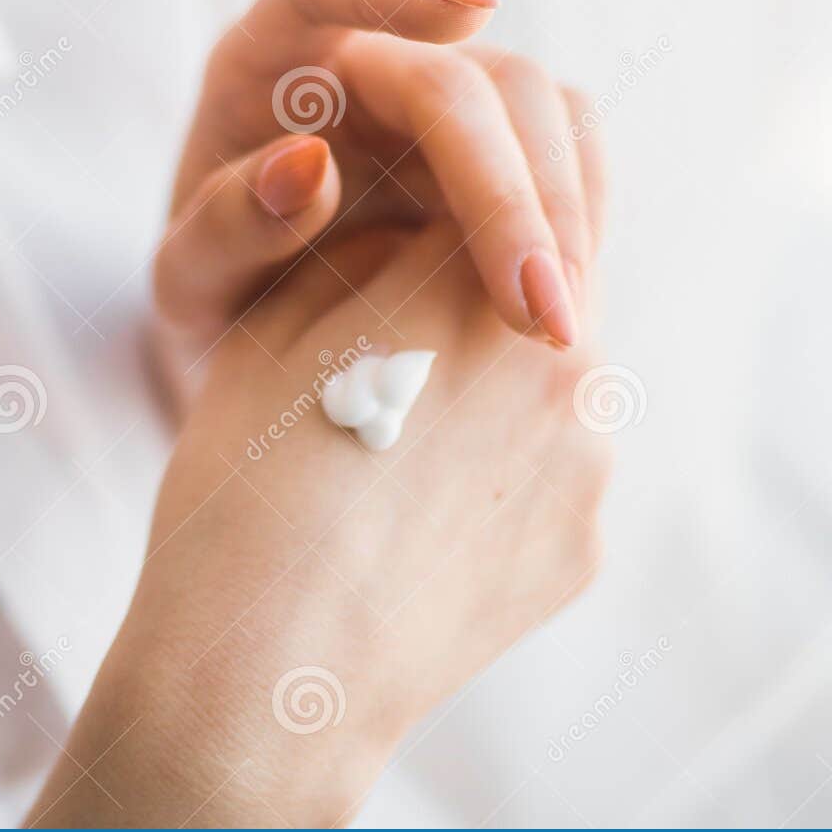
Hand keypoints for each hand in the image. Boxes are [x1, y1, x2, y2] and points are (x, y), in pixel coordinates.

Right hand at [34, 139, 609, 826]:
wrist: (264, 669)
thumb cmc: (245, 483)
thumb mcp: (278, 320)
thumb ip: (380, 245)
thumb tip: (433, 231)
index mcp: (473, 279)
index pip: (532, 165)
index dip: (483, 162)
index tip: (437, 177)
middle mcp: (564, 360)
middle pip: (560, 262)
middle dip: (505, 255)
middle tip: (421, 288)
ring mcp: (586, 462)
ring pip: (558, 371)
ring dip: (502, 367)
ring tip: (399, 427)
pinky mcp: (582, 544)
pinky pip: (553, 467)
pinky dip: (500, 463)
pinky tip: (418, 506)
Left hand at [154, 0, 594, 382]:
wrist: (248, 333)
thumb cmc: (205, 292)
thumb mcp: (181, 281)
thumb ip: (221, 225)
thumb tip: (309, 164)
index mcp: (267, 58)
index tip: (473, 10)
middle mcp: (366, 63)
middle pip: (464, 76)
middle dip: (508, 187)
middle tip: (533, 304)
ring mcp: (441, 106)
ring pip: (534, 110)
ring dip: (558, 212)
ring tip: (555, 321)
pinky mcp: (496, 155)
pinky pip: (561, 157)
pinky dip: (575, 221)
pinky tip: (568, 301)